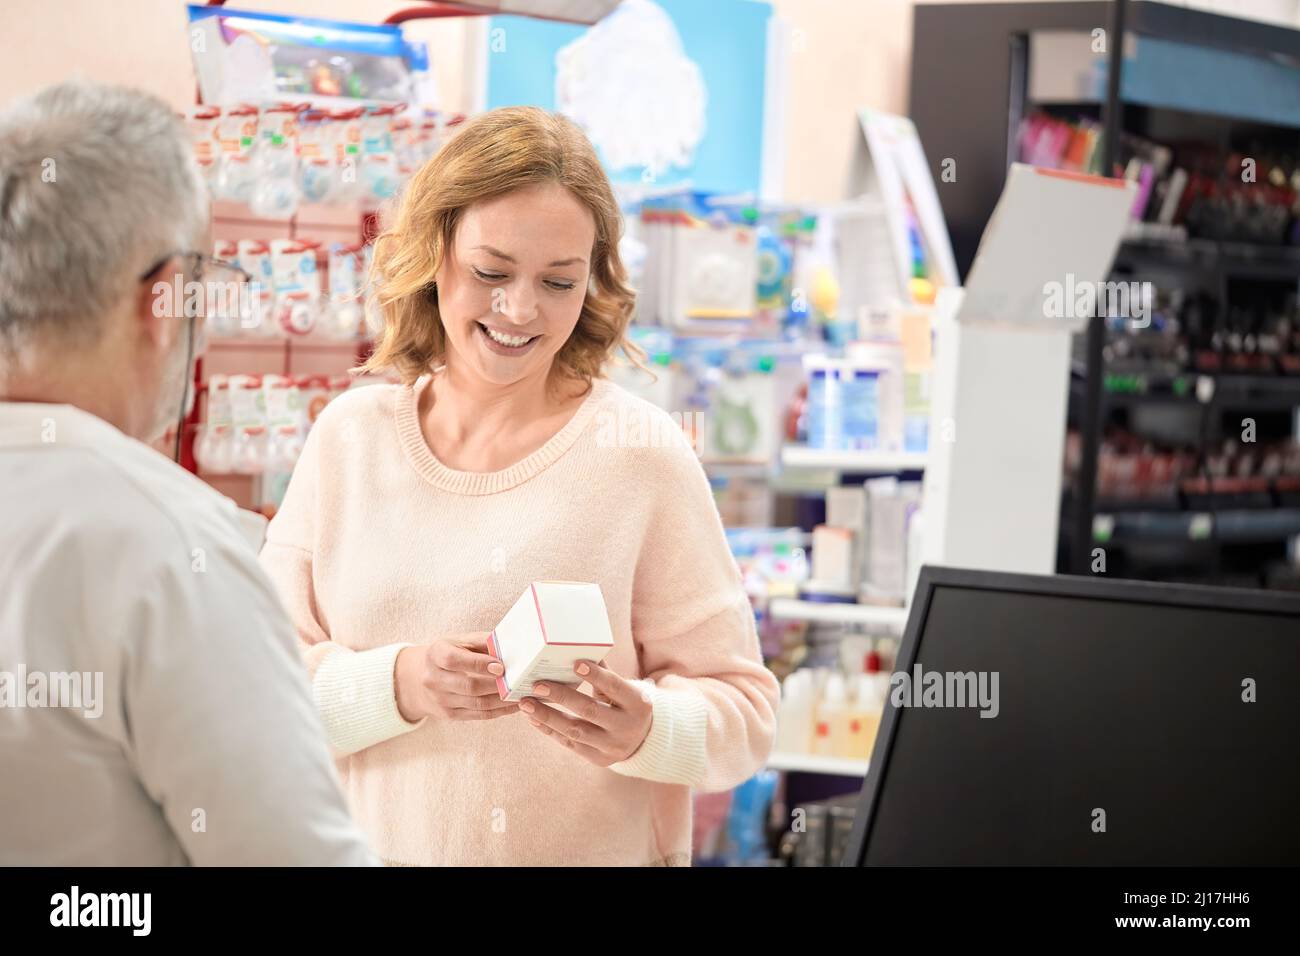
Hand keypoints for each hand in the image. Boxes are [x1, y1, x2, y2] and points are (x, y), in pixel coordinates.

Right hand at [394, 633, 517, 722]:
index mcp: (435, 654)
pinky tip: (514, 704)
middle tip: (519, 682)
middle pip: (468, 686)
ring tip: (522, 694)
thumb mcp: (459, 641)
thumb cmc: (449, 653)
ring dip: (503, 700)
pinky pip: (479, 715)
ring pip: (477, 703)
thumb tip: (512, 644)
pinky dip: (500, 710)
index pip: (454, 660)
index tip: (501, 667)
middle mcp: (433, 679)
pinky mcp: (449, 715)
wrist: (420, 678)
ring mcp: (440, 700)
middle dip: (496, 686)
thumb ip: (483, 641)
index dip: (478, 664)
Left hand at [519, 660, 652, 766]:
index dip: (595, 675)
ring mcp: (612, 746)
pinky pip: (570, 745)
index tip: (575, 663)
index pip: (614, 686)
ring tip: (526, 704)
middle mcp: (627, 727)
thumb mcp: (624, 689)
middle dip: (561, 697)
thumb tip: (576, 650)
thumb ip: (603, 672)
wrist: (642, 739)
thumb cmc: (626, 704)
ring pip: (576, 731)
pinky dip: (550, 730)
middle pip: (590, 710)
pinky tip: (533, 719)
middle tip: (537, 685)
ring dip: (547, 716)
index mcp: (638, 703)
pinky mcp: (598, 759)